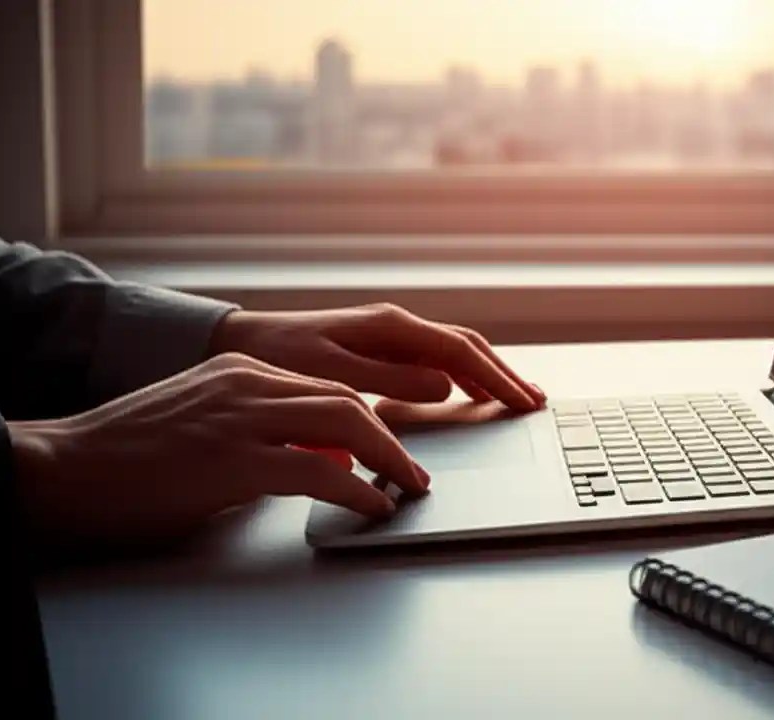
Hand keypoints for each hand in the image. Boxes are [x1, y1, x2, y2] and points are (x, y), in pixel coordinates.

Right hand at [7, 353, 427, 543]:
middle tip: (412, 471)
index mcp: (240, 369)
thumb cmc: (128, 457)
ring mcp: (240, 418)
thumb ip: (260, 432)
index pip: (326, 385)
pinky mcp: (231, 460)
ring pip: (344, 422)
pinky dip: (357, 491)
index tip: (390, 446)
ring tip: (407, 487)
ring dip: (387, 459)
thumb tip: (320, 462)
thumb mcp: (204, 423)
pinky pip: (317, 472)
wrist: (63, 468)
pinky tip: (373, 507)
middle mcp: (247, 383)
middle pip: (346, 399)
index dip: (368, 417)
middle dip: (390, 436)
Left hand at [210, 304, 545, 411]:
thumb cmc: (278, 359)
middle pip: (468, 348)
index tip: (524, 403)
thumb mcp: (333, 373)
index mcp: (390, 327)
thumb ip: (390, 379)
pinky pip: (434, 362)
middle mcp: (395, 326)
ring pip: (455, 353)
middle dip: (505, 375)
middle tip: (535, 403)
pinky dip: (462, 377)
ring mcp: (389, 336)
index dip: (498, 379)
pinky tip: (469, 394)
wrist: (238, 343)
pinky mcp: (379, 350)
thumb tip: (446, 387)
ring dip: (488, 375)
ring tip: (514, 398)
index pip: (462, 352)